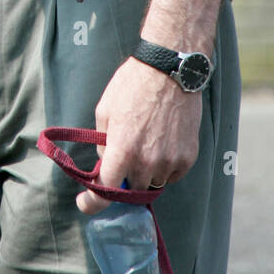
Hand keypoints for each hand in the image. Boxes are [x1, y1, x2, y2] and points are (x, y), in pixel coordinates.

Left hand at [75, 57, 201, 213]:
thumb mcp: (105, 111)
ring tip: (145, 143)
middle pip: (132, 190)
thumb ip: (103, 143)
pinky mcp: (188, 158)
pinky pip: (172, 175)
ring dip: (145, 173)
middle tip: (123, 160)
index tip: (86, 202)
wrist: (170, 71)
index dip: (93, 203)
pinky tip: (161, 143)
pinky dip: (164, 167)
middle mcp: (147, 161)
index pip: (106, 191)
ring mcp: (170, 161)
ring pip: (153, 183)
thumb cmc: (132, 86)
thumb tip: (106, 164)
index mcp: (123, 150)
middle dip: (124, 180)